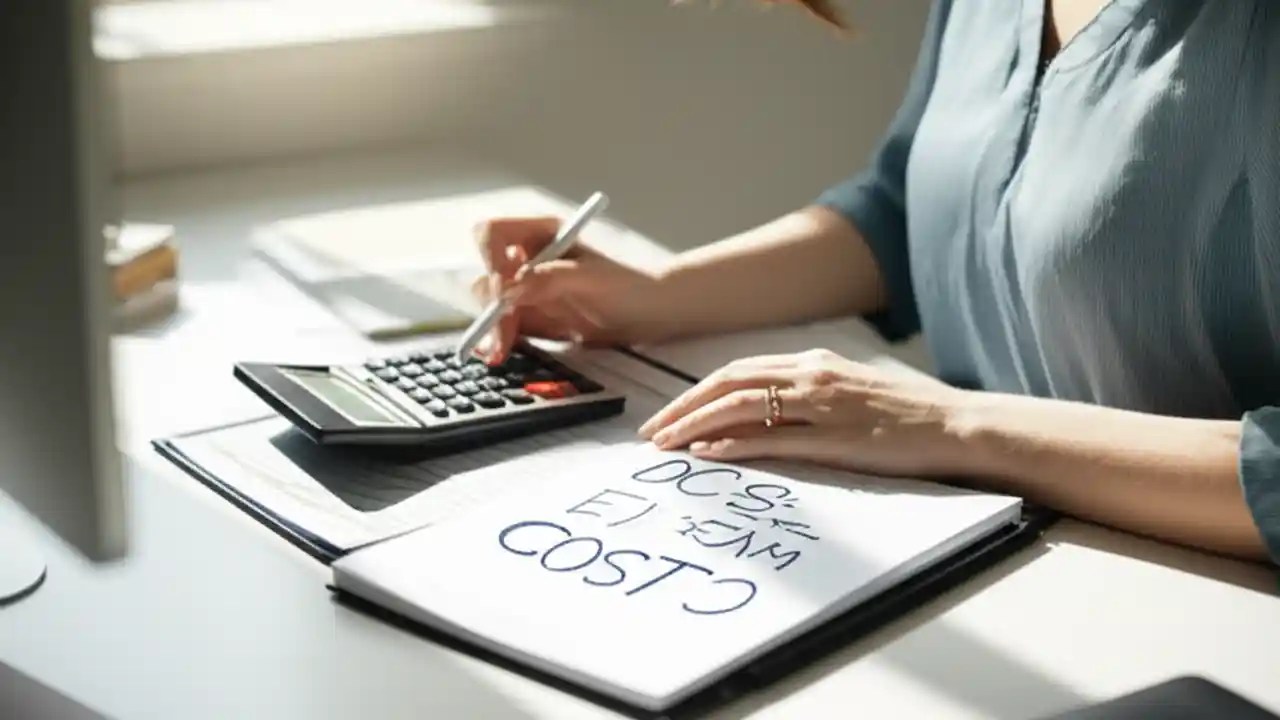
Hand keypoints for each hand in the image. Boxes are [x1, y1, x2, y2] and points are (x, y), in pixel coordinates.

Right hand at [470, 216, 665, 363]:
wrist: (660, 312)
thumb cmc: (634, 284)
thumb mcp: (593, 278)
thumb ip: (550, 280)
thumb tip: (509, 290)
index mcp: (544, 233)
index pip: (494, 234)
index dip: (490, 260)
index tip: (504, 293)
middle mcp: (532, 257)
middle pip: (488, 272)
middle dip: (491, 303)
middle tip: (500, 335)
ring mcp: (533, 287)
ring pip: (494, 302)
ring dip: (492, 325)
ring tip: (500, 352)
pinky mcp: (538, 315)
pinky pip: (508, 325)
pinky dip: (502, 339)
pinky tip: (502, 354)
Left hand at [638, 349, 971, 477]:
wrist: (957, 426)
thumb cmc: (906, 417)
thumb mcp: (849, 394)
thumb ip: (805, 400)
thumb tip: (755, 422)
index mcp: (813, 363)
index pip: (738, 372)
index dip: (696, 393)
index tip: (668, 416)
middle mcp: (811, 375)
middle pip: (727, 382)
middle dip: (681, 407)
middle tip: (650, 433)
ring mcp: (822, 405)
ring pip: (739, 405)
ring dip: (693, 425)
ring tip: (664, 446)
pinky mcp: (834, 438)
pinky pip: (771, 438)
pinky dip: (733, 444)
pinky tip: (706, 454)